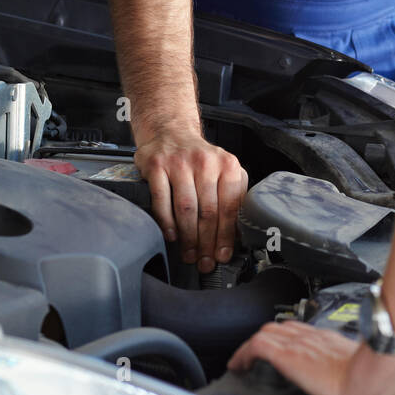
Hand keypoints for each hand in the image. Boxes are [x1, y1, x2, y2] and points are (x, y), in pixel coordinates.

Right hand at [135, 128, 247, 272]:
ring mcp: (179, 163)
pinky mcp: (157, 165)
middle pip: (208, 211)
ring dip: (188, 238)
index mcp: (227, 164)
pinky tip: (171, 236)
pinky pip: (162, 200)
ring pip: (186, 209)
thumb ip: (233, 195)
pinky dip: (167, 222)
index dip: (227, 235)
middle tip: (204, 262)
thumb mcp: (224, 170)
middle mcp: (205, 162)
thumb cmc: (199, 158)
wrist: (170, 132)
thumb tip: (237, 234)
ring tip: (189, 254)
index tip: (223, 255)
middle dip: (207, 242)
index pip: (229, 206)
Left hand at [229, 320, 394, 394]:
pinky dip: (244, 354)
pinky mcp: (289, 356)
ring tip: (244, 361)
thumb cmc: (374, 377)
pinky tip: (238, 366)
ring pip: (266, 333)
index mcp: (330, 341)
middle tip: (255, 356)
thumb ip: (355, 366)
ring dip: (253, 346)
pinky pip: (258, 346)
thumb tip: (361, 379)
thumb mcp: (362, 368)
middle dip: (266, 339)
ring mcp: (300, 344)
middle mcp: (312, 337)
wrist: (372, 378)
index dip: (284, 337)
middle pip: (280, 328)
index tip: (277, 349)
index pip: (300, 330)